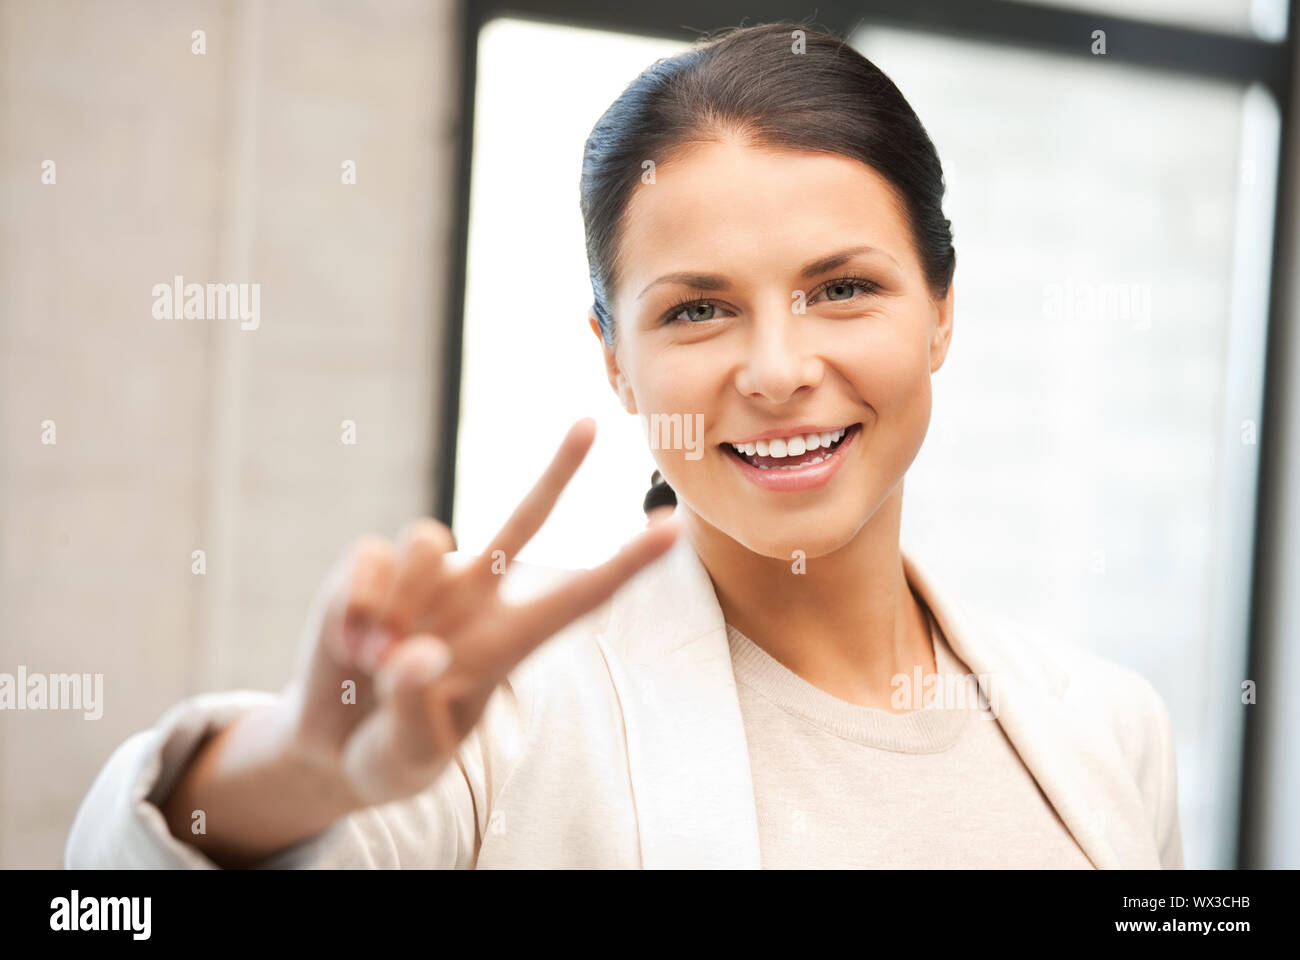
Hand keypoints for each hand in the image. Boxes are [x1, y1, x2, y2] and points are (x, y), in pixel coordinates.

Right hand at [282, 418, 679, 807]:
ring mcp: (422, 582)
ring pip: (430, 539)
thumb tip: (418, 652)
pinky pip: (371, 555)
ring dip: (399, 602)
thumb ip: (414, 708)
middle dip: (559, 472)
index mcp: (507, 645)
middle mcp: (474, 600)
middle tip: (592, 423)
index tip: (675, 526)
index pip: (579, 598)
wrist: (327, 748)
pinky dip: (357, 604)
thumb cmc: (388, 755)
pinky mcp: (367, 570)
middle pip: (524, 520)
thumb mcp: (406, 758)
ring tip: (372, 659)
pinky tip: (348, 643)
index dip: (626, 563)